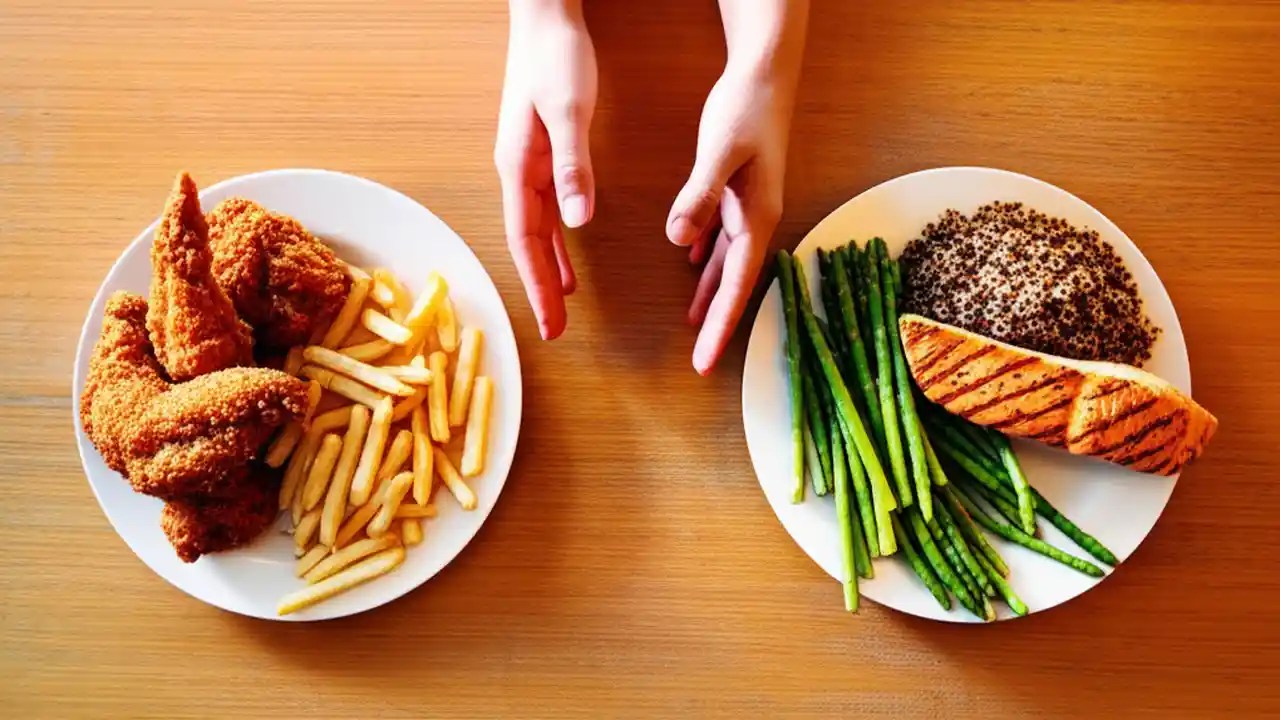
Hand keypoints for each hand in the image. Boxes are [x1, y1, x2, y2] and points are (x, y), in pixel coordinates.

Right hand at [494, 3, 596, 339]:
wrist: (544, 17)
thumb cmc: (555, 58)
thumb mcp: (568, 111)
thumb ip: (573, 166)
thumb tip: (578, 221)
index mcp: (518, 165)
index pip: (525, 239)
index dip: (536, 283)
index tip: (549, 321)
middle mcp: (516, 170)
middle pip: (526, 243)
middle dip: (538, 288)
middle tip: (554, 330)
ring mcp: (526, 163)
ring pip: (535, 230)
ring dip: (547, 269)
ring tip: (560, 306)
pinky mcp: (541, 153)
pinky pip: (545, 210)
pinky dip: (556, 240)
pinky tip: (568, 261)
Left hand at [667, 65, 794, 374]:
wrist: (765, 73)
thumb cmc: (746, 108)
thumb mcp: (719, 151)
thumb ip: (699, 195)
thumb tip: (678, 239)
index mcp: (756, 217)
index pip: (737, 285)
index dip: (720, 325)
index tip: (705, 362)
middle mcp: (756, 218)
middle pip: (735, 283)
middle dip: (717, 322)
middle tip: (700, 362)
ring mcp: (748, 206)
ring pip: (727, 262)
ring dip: (710, 293)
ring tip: (691, 324)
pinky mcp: (737, 191)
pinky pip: (721, 235)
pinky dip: (707, 255)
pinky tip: (691, 263)